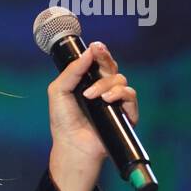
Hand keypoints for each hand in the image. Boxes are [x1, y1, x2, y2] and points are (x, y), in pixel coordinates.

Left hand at [48, 40, 139, 163]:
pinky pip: (131, 96)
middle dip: (105, 58)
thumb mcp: (59, 91)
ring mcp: (116, 101)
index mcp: (88, 83)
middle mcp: (103, 89)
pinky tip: (106, 100)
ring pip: (120, 80)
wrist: (72, 144)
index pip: (98, 63)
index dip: (99, 53)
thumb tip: (87, 53)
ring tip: (90, 96)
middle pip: (112, 67)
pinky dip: (120, 94)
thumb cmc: (63, 120)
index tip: (95, 46)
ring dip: (105, 84)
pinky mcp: (126, 113)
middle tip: (98, 53)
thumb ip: (72, 71)